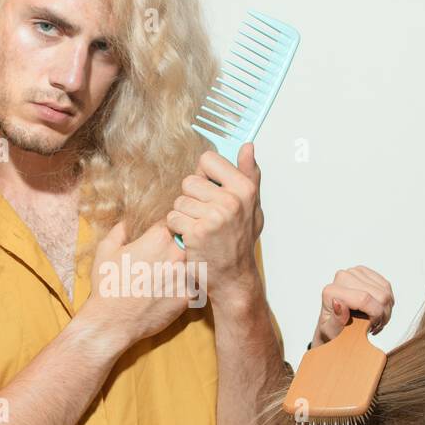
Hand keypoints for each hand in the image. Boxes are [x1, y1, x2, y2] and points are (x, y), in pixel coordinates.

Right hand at [79, 218, 190, 352]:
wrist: (113, 320)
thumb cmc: (108, 284)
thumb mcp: (106, 250)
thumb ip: (119, 231)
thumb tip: (126, 223)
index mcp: (158, 239)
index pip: (174, 222)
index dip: (169, 226)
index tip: (163, 234)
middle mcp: (176, 254)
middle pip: (189, 240)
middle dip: (181, 244)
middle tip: (168, 254)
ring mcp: (185, 276)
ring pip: (196, 262)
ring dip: (188, 264)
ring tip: (172, 272)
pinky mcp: (189, 296)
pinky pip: (195, 284)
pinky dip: (189, 285)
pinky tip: (175, 289)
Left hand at [165, 142, 263, 308]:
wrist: (233, 278)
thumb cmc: (240, 242)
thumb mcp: (252, 206)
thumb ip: (249, 174)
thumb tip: (247, 146)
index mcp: (244, 189)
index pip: (208, 160)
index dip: (204, 176)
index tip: (210, 191)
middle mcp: (231, 200)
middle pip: (189, 181)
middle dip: (192, 198)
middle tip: (205, 216)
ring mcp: (213, 216)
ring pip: (179, 200)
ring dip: (184, 215)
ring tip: (200, 228)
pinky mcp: (196, 232)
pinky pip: (172, 218)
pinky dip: (177, 229)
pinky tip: (191, 238)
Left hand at [311, 266, 393, 348]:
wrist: (333, 322)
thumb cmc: (332, 328)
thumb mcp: (332, 331)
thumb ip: (335, 320)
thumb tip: (338, 304)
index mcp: (331, 292)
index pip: (364, 299)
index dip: (375, 315)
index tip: (372, 326)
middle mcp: (342, 278)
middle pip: (379, 295)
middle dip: (382, 314)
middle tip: (375, 325)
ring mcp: (354, 272)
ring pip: (385, 291)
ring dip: (386, 309)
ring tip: (376, 320)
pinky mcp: (365, 271)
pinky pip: (386, 286)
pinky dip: (387, 301)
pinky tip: (378, 310)